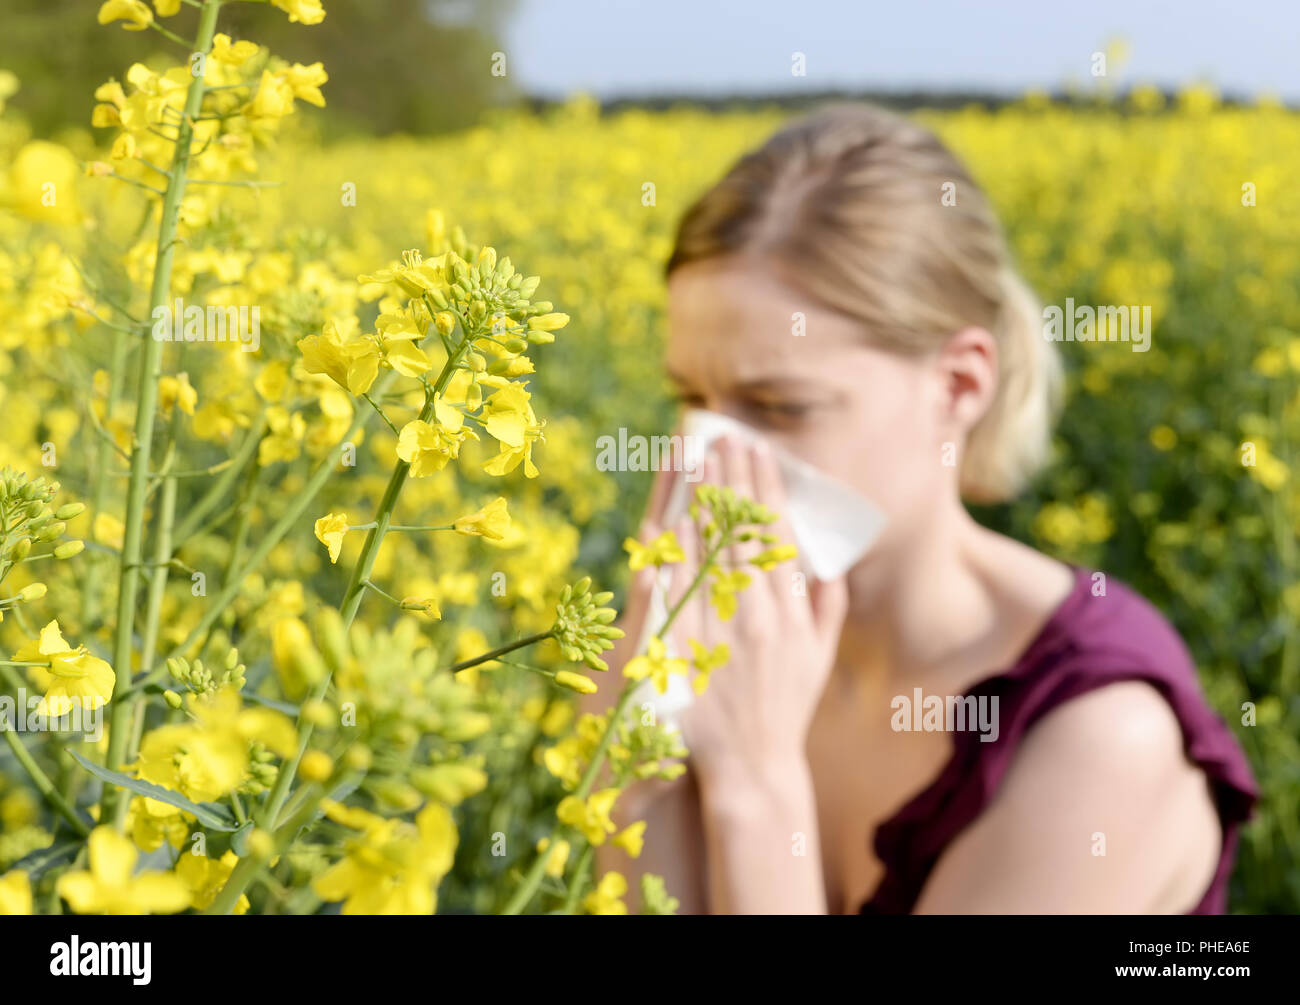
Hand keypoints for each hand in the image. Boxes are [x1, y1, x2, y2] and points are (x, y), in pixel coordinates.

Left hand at [673, 436, 848, 790]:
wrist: (751, 764)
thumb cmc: (786, 705)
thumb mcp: (820, 655)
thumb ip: (828, 605)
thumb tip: (828, 558)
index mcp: (790, 612)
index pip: (776, 533)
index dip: (765, 487)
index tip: (757, 450)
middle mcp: (755, 615)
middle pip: (739, 532)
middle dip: (730, 479)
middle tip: (722, 438)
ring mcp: (717, 632)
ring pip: (707, 552)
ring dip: (700, 502)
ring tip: (696, 459)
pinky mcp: (684, 650)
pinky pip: (675, 592)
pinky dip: (670, 554)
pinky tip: (667, 517)